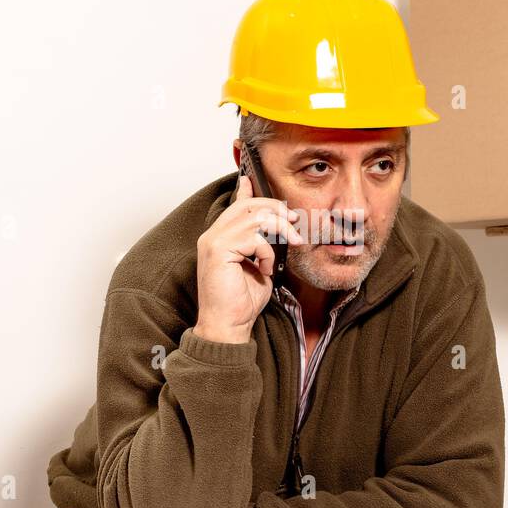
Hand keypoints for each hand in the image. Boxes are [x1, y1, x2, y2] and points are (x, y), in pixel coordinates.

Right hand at [194, 174, 303, 344]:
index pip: (235, 206)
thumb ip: (263, 246)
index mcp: (219, 237)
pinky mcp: (218, 251)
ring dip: (280, 229)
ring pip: (254, 218)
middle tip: (294, 222)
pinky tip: (266, 268)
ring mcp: (212, 241)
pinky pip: (253, 237)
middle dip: (276, 210)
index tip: (254, 181)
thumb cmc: (242, 302)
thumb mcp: (259, 267)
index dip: (247, 192)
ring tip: (291, 243)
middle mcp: (212, 235)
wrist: (228, 327)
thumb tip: (278, 229)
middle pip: (248, 206)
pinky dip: (268, 251)